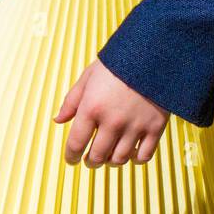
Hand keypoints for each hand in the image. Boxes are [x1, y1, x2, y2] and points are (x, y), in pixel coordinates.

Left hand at [54, 59, 169, 166]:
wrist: (153, 52)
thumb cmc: (118, 62)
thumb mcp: (89, 76)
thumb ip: (72, 100)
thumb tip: (58, 120)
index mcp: (92, 107)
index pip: (76, 144)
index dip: (71, 156)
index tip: (72, 159)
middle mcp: (112, 121)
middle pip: (97, 156)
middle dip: (91, 161)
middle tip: (90, 159)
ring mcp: (135, 126)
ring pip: (119, 160)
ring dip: (111, 161)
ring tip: (110, 155)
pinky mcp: (155, 127)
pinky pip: (143, 156)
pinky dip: (135, 159)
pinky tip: (131, 151)